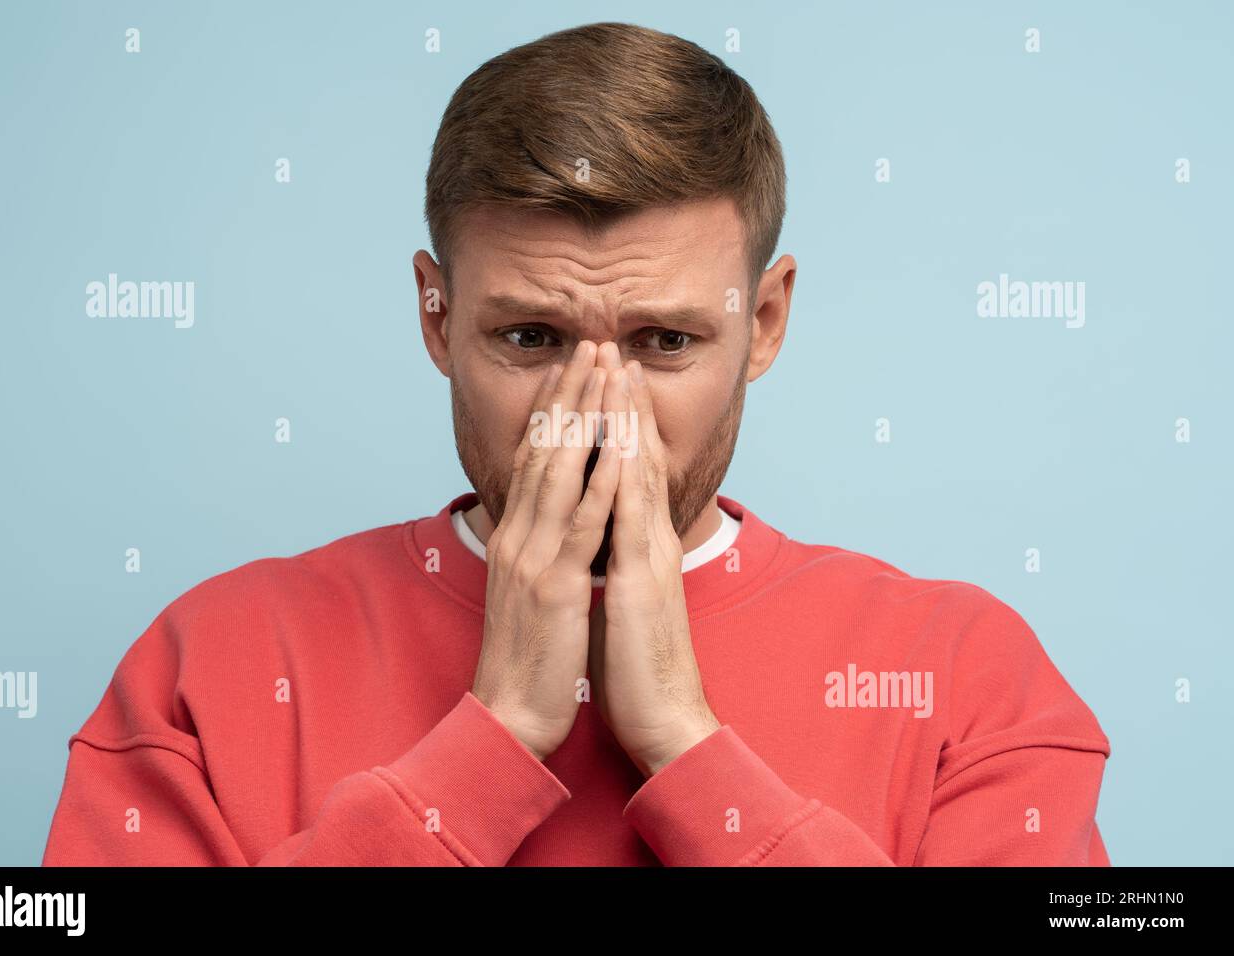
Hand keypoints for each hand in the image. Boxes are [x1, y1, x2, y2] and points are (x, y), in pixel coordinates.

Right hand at [471, 340, 620, 761]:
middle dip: (570, 393)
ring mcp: (535, 558)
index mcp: (515, 538)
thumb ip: (539, 550)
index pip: (533, 459)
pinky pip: (582, 523)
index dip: (553, 408)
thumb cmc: (527, 660)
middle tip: (591, 343)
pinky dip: (601, 479)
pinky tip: (617, 443)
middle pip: (545, 449)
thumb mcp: (530, 592)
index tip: (572, 366)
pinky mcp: (557, 586)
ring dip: (586, 416)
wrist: (509, 718)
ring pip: (561, 471)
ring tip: (604, 370)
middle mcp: (519, 537)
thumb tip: (553, 522)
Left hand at [588, 355, 720, 777]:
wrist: (667, 721)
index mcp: (642, 548)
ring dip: (627, 421)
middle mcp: (651, 544)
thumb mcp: (622, 602)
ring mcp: (650, 560)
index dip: (618, 424)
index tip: (606, 381)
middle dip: (624, 404)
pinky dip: (625, 477)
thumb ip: (616, 564)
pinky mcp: (641, 584)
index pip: (630, 473)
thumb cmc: (639, 668)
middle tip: (613, 351)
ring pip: (639, 476)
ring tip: (618, 372)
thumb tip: (599, 541)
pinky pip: (632, 520)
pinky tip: (617, 441)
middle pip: (638, 459)